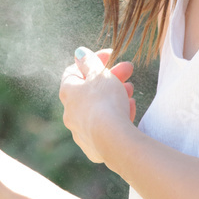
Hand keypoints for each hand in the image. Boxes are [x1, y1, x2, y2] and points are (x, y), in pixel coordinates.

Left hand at [59, 47, 135, 163]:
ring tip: (131, 91)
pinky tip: (128, 110)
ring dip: (115, 95)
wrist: (112, 140)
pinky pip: (104, 125)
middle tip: (128, 70)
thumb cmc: (105, 101)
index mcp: (68, 91)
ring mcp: (80, 130)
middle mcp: (69, 111)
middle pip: (89, 89)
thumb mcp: (99, 73)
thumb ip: (90, 61)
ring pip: (98, 107)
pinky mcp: (92, 146)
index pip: (75, 70)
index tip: (111, 57)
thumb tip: (79, 53)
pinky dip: (115, 115)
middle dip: (110, 78)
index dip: (94, 60)